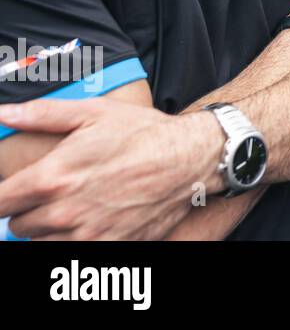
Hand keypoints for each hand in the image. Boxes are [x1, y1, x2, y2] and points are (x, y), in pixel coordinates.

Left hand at [0, 98, 220, 239]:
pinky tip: (91, 221)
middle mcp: (65, 212)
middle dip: (28, 210)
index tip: (12, 191)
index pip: (0, 202)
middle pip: (17, 227)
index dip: (3, 196)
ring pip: (41, 244)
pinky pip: (72, 255)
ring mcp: (88, 234)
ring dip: (49, 230)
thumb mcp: (94, 113)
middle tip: (52, 193)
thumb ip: (42, 115)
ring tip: (72, 208)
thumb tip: (4, 113)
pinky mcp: (110, 247)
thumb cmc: (143, 133)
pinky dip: (75, 240)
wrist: (191, 159)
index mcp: (53, 178)